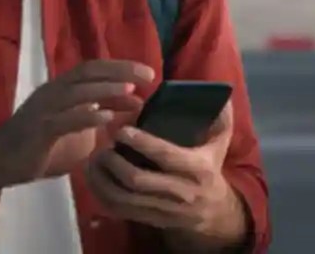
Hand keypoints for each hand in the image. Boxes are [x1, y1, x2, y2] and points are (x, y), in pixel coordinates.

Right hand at [0, 59, 154, 188]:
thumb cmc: (37, 144)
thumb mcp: (75, 126)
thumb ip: (101, 112)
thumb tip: (133, 102)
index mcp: (61, 88)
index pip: (94, 68)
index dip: (121, 67)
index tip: (148, 72)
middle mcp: (53, 92)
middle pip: (89, 73)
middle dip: (120, 71)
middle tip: (149, 75)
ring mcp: (44, 110)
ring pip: (78, 92)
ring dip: (105, 89)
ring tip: (130, 90)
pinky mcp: (39, 131)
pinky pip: (65, 120)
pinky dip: (86, 116)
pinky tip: (106, 117)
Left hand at [85, 101, 248, 245]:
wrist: (214, 212)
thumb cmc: (211, 167)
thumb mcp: (221, 142)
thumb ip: (220, 118)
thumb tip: (218, 94)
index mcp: (198, 168)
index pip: (165, 156)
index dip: (141, 143)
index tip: (121, 129)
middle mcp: (180, 191)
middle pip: (137, 180)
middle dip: (114, 162)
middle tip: (102, 145)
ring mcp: (163, 209)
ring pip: (123, 198)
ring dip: (103, 179)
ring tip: (94, 160)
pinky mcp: (150, 220)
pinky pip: (119, 211)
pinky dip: (101, 195)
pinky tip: (95, 178)